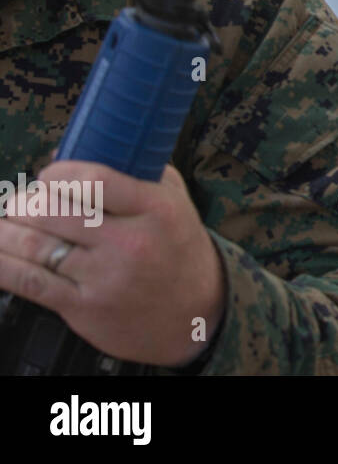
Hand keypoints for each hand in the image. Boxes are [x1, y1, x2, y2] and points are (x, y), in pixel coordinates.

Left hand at [0, 161, 226, 366]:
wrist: (194, 311)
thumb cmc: (178, 247)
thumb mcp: (173, 200)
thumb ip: (133, 170)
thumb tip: (69, 151)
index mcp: (156, 209)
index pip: (93, 180)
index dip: (57, 174)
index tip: (47, 175)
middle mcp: (131, 242)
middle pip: (54, 212)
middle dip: (24, 202)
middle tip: (20, 201)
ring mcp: (106, 277)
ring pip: (36, 245)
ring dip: (7, 231)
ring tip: (7, 224)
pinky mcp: (85, 307)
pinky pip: (30, 282)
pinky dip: (4, 265)